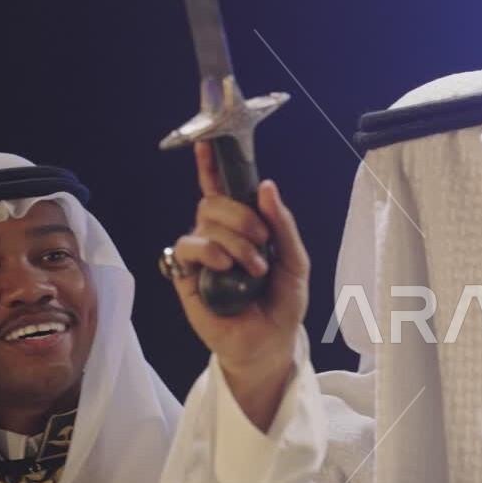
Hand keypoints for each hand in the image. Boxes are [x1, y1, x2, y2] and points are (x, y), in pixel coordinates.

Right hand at [169, 142, 310, 430]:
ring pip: (204, 219)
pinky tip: (225, 267)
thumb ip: (283, 225)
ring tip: (253, 269)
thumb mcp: (295, 262)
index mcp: (244, 226)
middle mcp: (219, 234)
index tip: (208, 139)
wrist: (269, 343)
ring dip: (235, 240)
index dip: (213, 163)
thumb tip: (267, 186)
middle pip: (216, 200)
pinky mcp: (186, 273)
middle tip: (262, 239)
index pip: (224, 187)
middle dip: (242, 214)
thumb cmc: (281, 302)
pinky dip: (210, 250)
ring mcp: (201, 253)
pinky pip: (187, 245)